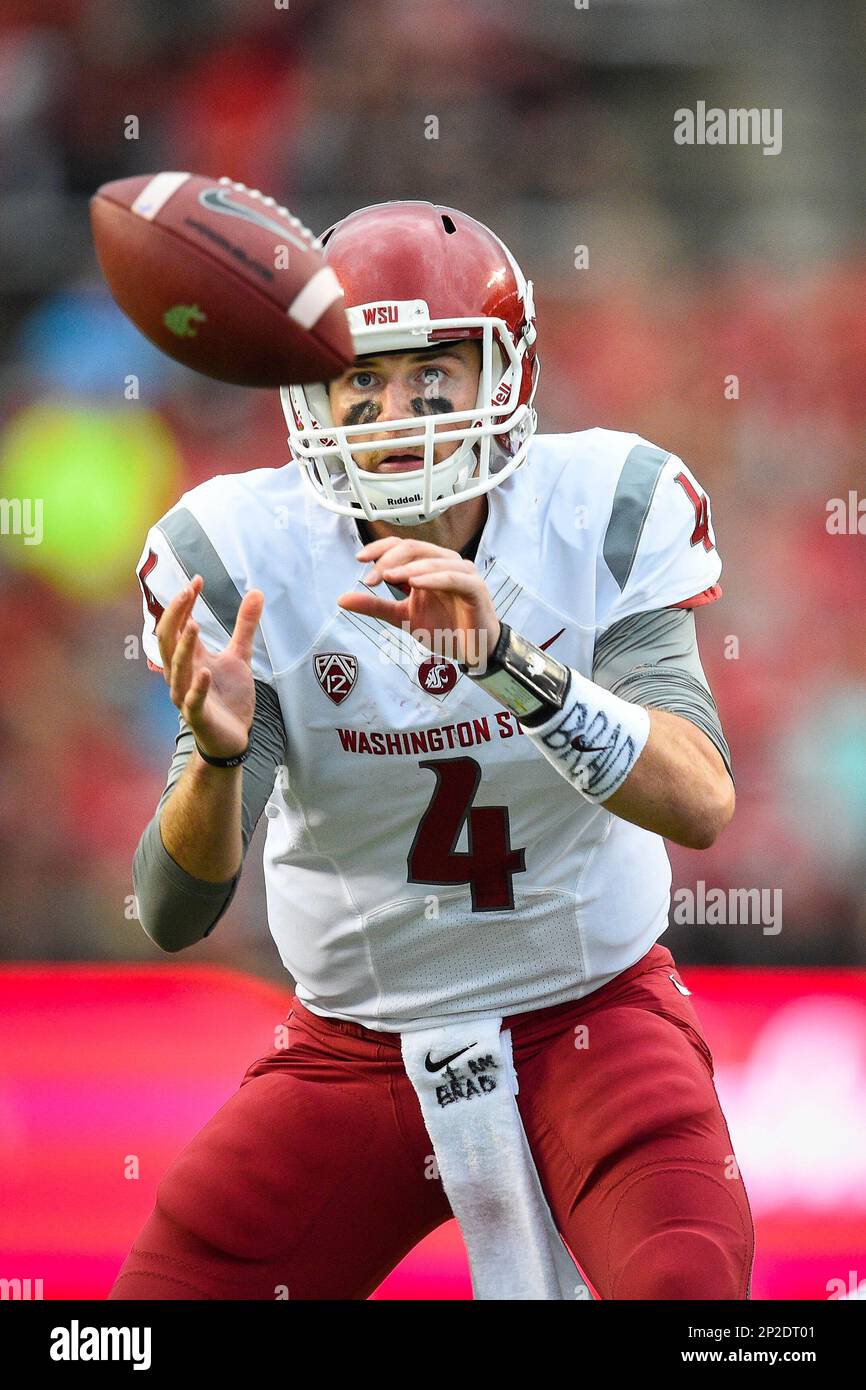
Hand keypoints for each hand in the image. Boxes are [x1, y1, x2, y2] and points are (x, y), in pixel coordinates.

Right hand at [155, 576, 264, 759]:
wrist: (232, 737)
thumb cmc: (229, 696)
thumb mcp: (240, 656)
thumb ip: (245, 626)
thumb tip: (257, 591)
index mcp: (190, 658)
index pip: (177, 624)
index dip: (183, 603)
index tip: (196, 580)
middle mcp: (182, 673)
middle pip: (167, 640)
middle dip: (176, 615)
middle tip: (187, 591)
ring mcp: (187, 694)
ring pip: (176, 668)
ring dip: (183, 647)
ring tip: (192, 624)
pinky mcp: (198, 715)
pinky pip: (193, 700)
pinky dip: (198, 687)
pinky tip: (206, 672)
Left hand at [337, 536, 500, 668]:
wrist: (473, 652)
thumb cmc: (444, 629)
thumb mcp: (402, 617)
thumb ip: (374, 606)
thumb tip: (342, 599)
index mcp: (428, 566)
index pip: (401, 545)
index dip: (380, 548)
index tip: (360, 559)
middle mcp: (445, 563)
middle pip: (414, 548)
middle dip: (388, 560)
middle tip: (370, 578)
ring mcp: (462, 573)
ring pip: (432, 561)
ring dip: (408, 568)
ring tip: (387, 576)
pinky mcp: (475, 587)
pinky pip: (453, 577)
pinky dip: (433, 578)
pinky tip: (415, 583)